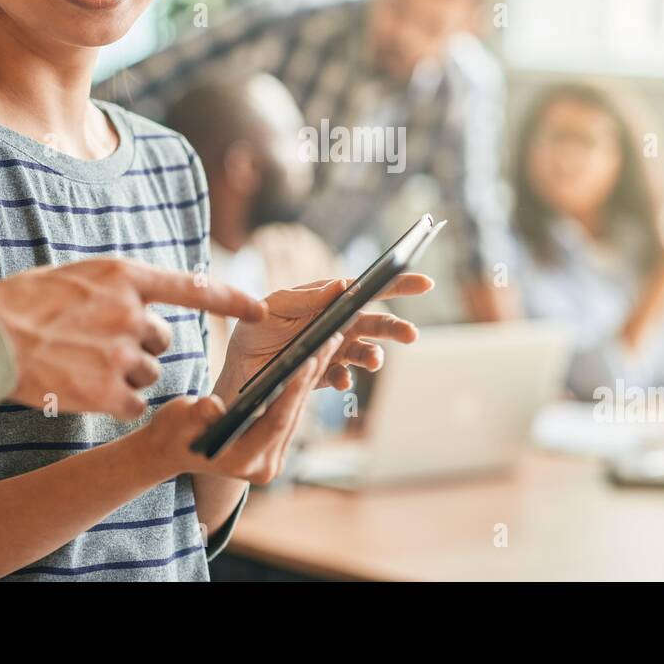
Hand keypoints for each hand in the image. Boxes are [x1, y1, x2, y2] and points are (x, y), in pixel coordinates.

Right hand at [0, 258, 266, 421]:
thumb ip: (117, 287)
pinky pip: (134, 404)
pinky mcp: (108, 391)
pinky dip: (116, 403)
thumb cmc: (21, 303)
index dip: (231, 299)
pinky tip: (85, 390)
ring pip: (149, 373)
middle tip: (98, 344)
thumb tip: (143, 301)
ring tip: (83, 364)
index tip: (261, 308)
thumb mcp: (76, 275)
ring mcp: (121, 353)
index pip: (192, 286)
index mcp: (123, 275)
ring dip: (126, 375)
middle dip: (141, 345)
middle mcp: (130, 312)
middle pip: (164, 339)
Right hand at [140, 339, 341, 484]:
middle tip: (330, 339)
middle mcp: (264, 466)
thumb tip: (213, 407)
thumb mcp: (180, 417)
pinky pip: (292, 413)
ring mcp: (272, 460)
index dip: (293, 390)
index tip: (310, 358)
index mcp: (242, 461)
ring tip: (329, 341)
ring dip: (312, 378)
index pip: (276, 422)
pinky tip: (314, 357)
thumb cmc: (173, 431)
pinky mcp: (275, 449)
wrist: (170, 450)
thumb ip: (197, 412)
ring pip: (297, 412)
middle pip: (293, 415)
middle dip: (311, 376)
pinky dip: (301, 386)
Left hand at [218, 274, 433, 398]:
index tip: (425, 283)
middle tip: (411, 335)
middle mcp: (337, 324)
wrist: (238, 372)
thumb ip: (306, 299)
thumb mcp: (274, 308)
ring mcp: (334, 351)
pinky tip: (340, 380)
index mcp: (328, 301)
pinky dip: (347, 378)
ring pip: (366, 351)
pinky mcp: (326, 376)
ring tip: (372, 360)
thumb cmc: (254, 330)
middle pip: (376, 322)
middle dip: (396, 327)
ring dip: (374, 356)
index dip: (396, 283)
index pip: (367, 288)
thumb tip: (341, 285)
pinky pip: (345, 376)